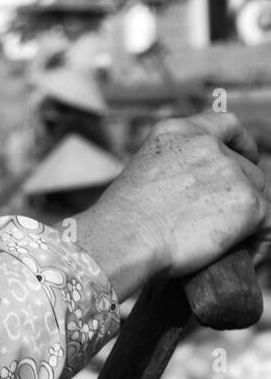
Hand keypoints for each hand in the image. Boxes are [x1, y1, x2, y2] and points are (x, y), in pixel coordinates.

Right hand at [76, 113, 270, 298]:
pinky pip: (268, 225)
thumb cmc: (121, 220)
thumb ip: (174, 169)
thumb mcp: (142, 174)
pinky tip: (239, 254)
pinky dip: (258, 242)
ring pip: (257, 195)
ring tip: (222, 243)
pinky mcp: (249, 202)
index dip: (241, 143)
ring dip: (246, 218)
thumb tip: (198, 191)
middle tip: (220, 222)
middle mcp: (206, 145)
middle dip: (239, 193)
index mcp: (175, 133)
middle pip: (245, 168)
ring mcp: (231, 171)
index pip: (225, 124)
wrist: (124, 239)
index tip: (245, 158)